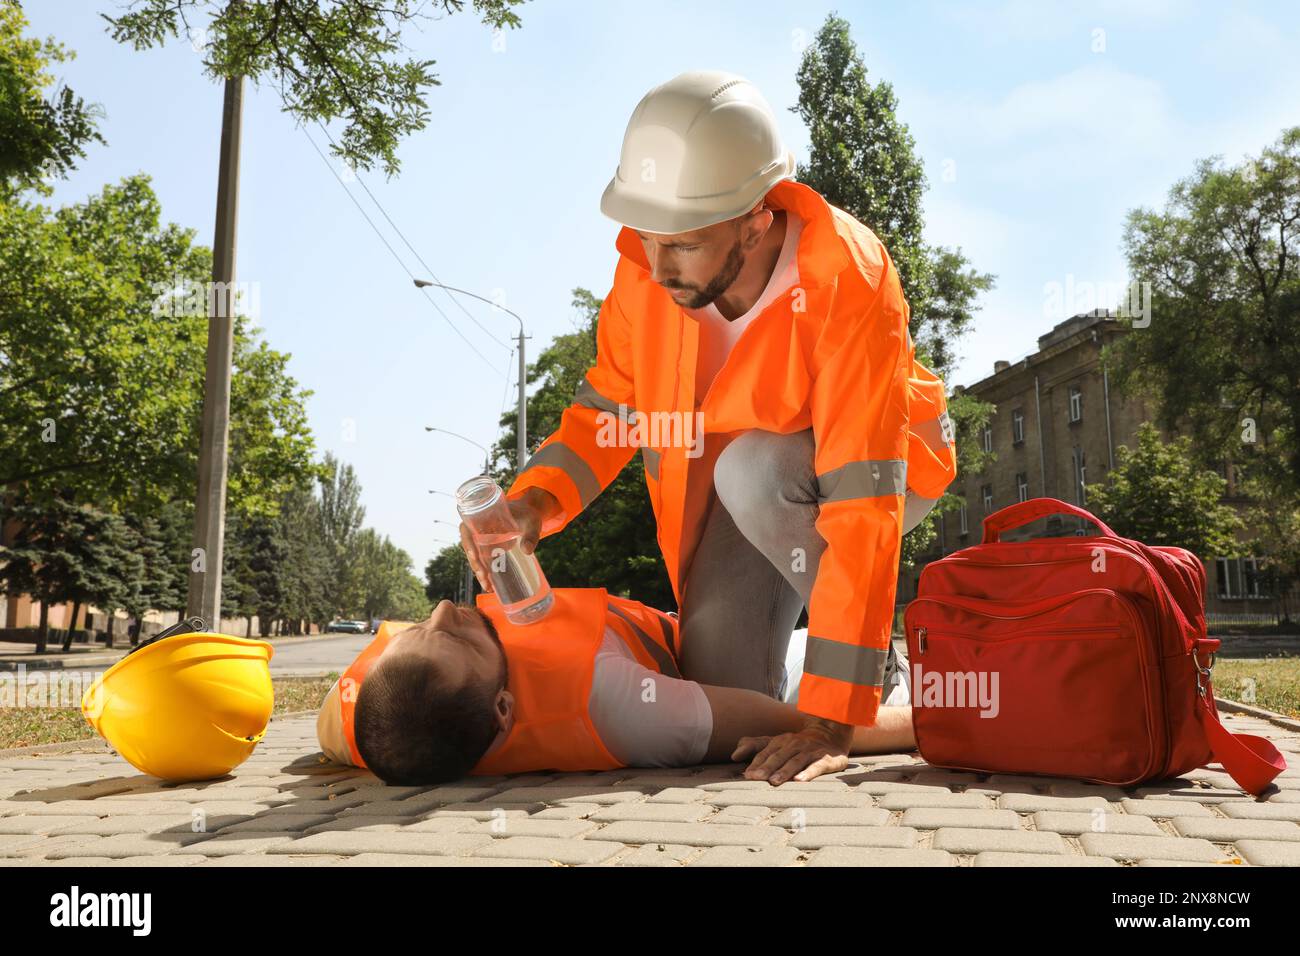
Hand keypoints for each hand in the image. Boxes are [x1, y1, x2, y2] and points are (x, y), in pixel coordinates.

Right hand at [458, 487, 558, 591]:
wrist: (529, 515)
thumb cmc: (528, 515)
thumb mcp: (532, 523)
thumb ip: (531, 535)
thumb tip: (527, 551)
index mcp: (483, 517)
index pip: (467, 529)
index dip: (467, 542)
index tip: (474, 555)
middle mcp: (479, 529)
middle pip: (469, 547)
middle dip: (475, 563)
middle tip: (484, 577)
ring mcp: (483, 540)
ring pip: (475, 557)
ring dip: (478, 571)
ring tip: (487, 586)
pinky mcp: (489, 548)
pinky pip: (482, 561)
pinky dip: (485, 573)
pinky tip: (489, 586)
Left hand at [731, 716, 854, 785]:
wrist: (832, 734)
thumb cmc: (798, 743)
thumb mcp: (777, 742)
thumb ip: (755, 746)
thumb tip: (733, 755)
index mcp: (781, 741)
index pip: (766, 753)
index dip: (756, 763)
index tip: (747, 775)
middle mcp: (795, 744)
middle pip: (778, 757)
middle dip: (766, 768)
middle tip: (755, 779)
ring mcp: (810, 751)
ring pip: (795, 761)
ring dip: (784, 771)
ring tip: (774, 782)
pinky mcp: (826, 759)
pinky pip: (816, 766)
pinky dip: (808, 773)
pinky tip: (800, 781)